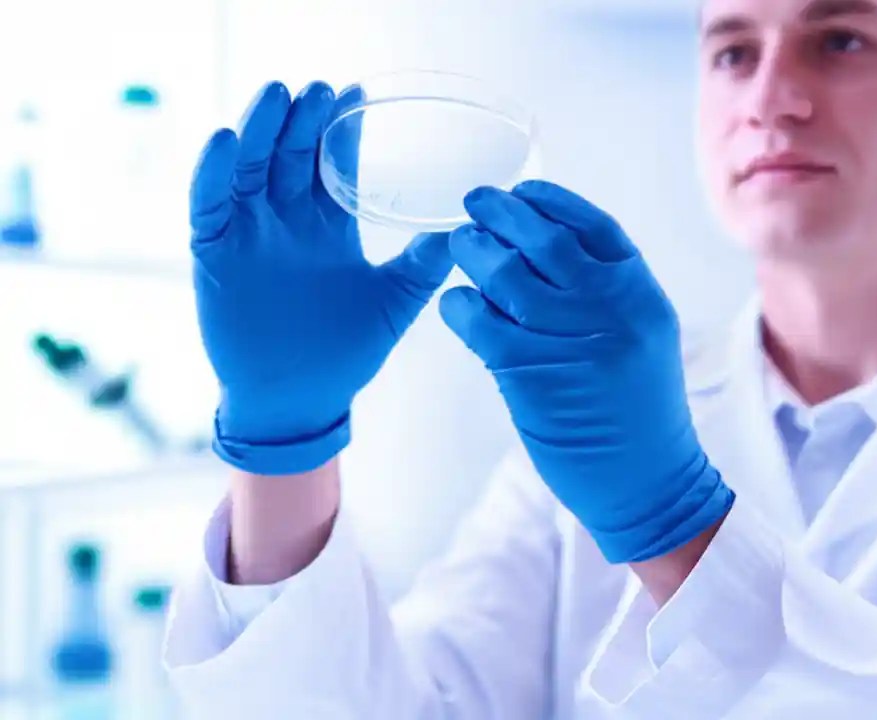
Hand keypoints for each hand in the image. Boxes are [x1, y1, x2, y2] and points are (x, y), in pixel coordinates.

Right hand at [190, 81, 453, 474]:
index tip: (355, 92)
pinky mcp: (214, 254)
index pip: (332, 162)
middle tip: (319, 88)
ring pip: (249, 166)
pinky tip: (227, 141)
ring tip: (278, 95)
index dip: (341, 128)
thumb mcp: (394, 302)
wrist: (299, 401)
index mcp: (328, 225)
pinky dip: (213, 172)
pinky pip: (208, 204)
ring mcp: (248, 233)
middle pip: (290, 153)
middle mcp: (286, 220)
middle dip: (302, 118)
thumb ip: (423, 264)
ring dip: (260, 129)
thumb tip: (466, 230)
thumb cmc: (345, 352)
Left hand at [440, 181, 733, 562]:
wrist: (650, 483)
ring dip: (474, 253)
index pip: (594, 226)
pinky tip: (455, 304)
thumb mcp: (643, 337)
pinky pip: (480, 322)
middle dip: (502, 213)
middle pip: (544, 240)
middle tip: (475, 203)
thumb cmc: (641, 412)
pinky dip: (460, 305)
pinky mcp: (530, 374)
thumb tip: (545, 248)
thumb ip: (606, 294)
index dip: (552, 200)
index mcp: (641, 294)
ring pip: (506, 275)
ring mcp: (571, 339)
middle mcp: (611, 309)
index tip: (524, 189)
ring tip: (460, 246)